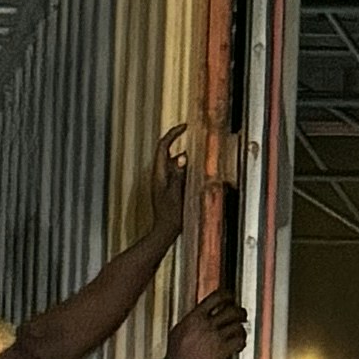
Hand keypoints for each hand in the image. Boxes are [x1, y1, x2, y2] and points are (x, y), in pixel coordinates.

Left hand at [146, 125, 196, 240]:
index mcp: (159, 174)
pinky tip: (195, 170)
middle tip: (192, 133)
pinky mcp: (168, 187)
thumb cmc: (171, 215)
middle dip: (178, 140)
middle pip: (167, 151)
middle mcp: (159, 175)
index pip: (163, 146)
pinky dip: (185, 166)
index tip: (185, 126)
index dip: (173, 134)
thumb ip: (179, 175)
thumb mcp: (177, 193)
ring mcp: (163, 180)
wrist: (165, 231)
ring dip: (184, 155)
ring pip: (172, 161)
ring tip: (199, 154)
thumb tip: (183, 156)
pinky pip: (176, 170)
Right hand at [167, 286, 247, 358]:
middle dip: (240, 312)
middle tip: (241, 314)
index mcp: (195, 317)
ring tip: (241, 331)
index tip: (231, 297)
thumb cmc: (175, 354)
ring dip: (242, 328)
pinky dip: (242, 342)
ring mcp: (215, 338)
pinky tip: (238, 346)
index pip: (216, 297)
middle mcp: (206, 325)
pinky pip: (239, 341)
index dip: (227, 295)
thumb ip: (191, 321)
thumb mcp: (179, 330)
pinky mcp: (221, 351)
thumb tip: (199, 315)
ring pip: (237, 326)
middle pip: (231, 310)